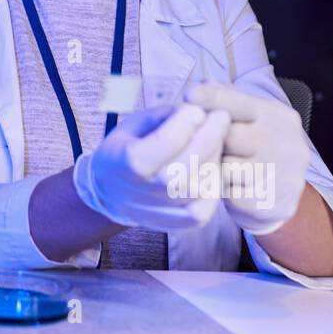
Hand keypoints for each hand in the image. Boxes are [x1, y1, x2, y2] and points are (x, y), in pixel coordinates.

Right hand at [72, 103, 229, 230]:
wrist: (111, 190)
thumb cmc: (127, 147)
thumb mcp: (135, 123)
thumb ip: (164, 116)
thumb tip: (197, 110)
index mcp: (122, 162)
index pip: (159, 145)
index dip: (182, 126)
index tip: (197, 108)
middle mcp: (137, 192)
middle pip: (182, 169)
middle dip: (207, 138)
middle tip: (221, 117)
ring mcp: (156, 213)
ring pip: (196, 190)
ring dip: (213, 161)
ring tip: (217, 141)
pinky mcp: (174, 225)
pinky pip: (203, 211)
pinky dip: (214, 189)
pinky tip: (214, 168)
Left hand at [185, 82, 311, 235]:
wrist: (280, 197)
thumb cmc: (254, 149)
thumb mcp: (247, 118)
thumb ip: (225, 100)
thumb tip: (201, 85)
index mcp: (277, 116)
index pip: (239, 102)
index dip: (211, 98)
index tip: (188, 95)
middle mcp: (286, 143)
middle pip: (228, 136)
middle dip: (212, 141)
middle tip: (211, 147)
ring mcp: (284, 176)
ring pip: (225, 169)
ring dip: (216, 171)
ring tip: (223, 170)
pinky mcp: (275, 204)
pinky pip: (230, 196)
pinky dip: (224, 193)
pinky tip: (231, 190)